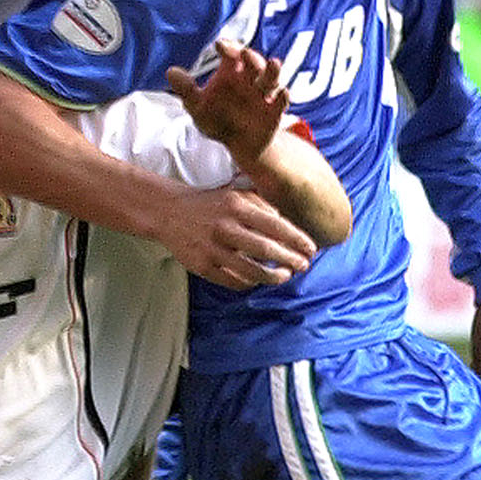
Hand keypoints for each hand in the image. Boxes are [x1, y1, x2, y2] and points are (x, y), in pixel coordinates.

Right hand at [163, 184, 316, 289]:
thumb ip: (263, 206)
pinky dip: (250, 283)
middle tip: (304, 265)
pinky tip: (259, 280)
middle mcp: (225, 228)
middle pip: (267, 250)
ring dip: (273, 276)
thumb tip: (288, 227)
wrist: (169, 212)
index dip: (297, 240)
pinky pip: (232, 281)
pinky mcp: (202, 266)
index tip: (311, 249)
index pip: (275, 225)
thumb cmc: (210, 204)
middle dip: (291, 260)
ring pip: (251, 271)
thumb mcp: (236, 195)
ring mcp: (212, 249)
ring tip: (285, 275)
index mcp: (236, 207)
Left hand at [168, 40, 288, 157]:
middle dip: (252, 57)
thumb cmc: (217, 118)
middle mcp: (250, 80)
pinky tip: (283, 93)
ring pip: (272, 78)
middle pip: (255, 63)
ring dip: (273, 71)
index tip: (219, 45)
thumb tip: (170, 71)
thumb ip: (187, 89)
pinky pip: (280, 102)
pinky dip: (283, 97)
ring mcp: (264, 95)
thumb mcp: (198, 106)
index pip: (233, 53)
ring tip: (274, 63)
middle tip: (245, 54)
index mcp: (232, 72)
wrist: (236, 144)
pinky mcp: (274, 112)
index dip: (229, 47)